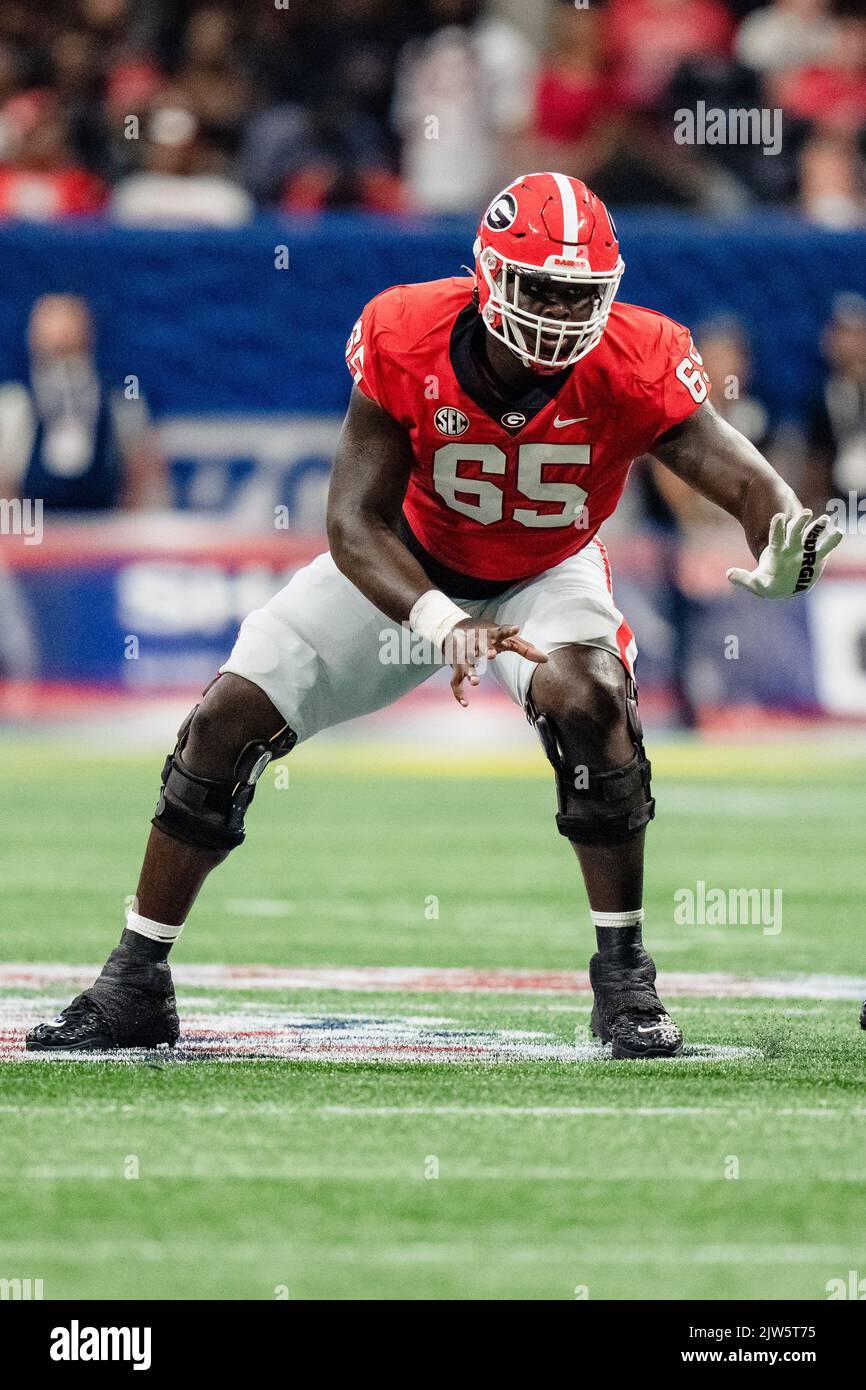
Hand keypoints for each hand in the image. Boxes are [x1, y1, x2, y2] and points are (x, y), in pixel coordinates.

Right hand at [445, 620, 547, 706]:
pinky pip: (455, 682)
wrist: (454, 630)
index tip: (516, 628)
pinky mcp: (456, 667)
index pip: (500, 632)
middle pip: (479, 647)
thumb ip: (525, 649)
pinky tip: (466, 704)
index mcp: (490, 636)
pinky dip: (459, 693)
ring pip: (465, 664)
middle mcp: (475, 644)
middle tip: (492, 655)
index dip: (508, 631)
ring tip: (475, 682)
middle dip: (485, 650)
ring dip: (470, 672)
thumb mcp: (505, 640)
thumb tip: (546, 659)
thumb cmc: (486, 637)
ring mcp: (464, 656)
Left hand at [726, 509, 841, 598]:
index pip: (776, 535)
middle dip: (800, 522)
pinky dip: (832, 540)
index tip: (779, 515)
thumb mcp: (757, 583)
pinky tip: (838, 533)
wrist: (784, 586)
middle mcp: (792, 547)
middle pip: (796, 531)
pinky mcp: (818, 557)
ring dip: (819, 527)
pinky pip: (826, 547)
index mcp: (777, 550)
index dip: (777, 526)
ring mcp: (806, 551)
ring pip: (813, 535)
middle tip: (806, 513)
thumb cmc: (770, 583)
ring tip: (825, 519)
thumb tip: (728, 574)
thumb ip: (744, 579)